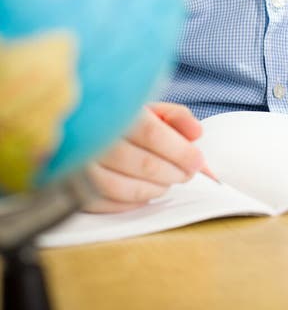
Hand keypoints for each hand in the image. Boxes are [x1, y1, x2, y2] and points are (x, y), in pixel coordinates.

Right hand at [84, 102, 214, 212]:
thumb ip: (175, 116)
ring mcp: (77, 162)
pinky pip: (102, 202)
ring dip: (153, 189)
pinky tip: (143, 193)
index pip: (153, 134)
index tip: (197, 161)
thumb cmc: (119, 116)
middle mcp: (92, 134)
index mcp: (114, 108)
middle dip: (172, 173)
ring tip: (166, 183)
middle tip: (186, 173)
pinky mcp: (68, 184)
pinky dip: (128, 203)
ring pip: (123, 187)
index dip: (180, 151)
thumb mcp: (147, 106)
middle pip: (143, 163)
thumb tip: (196, 133)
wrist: (75, 121)